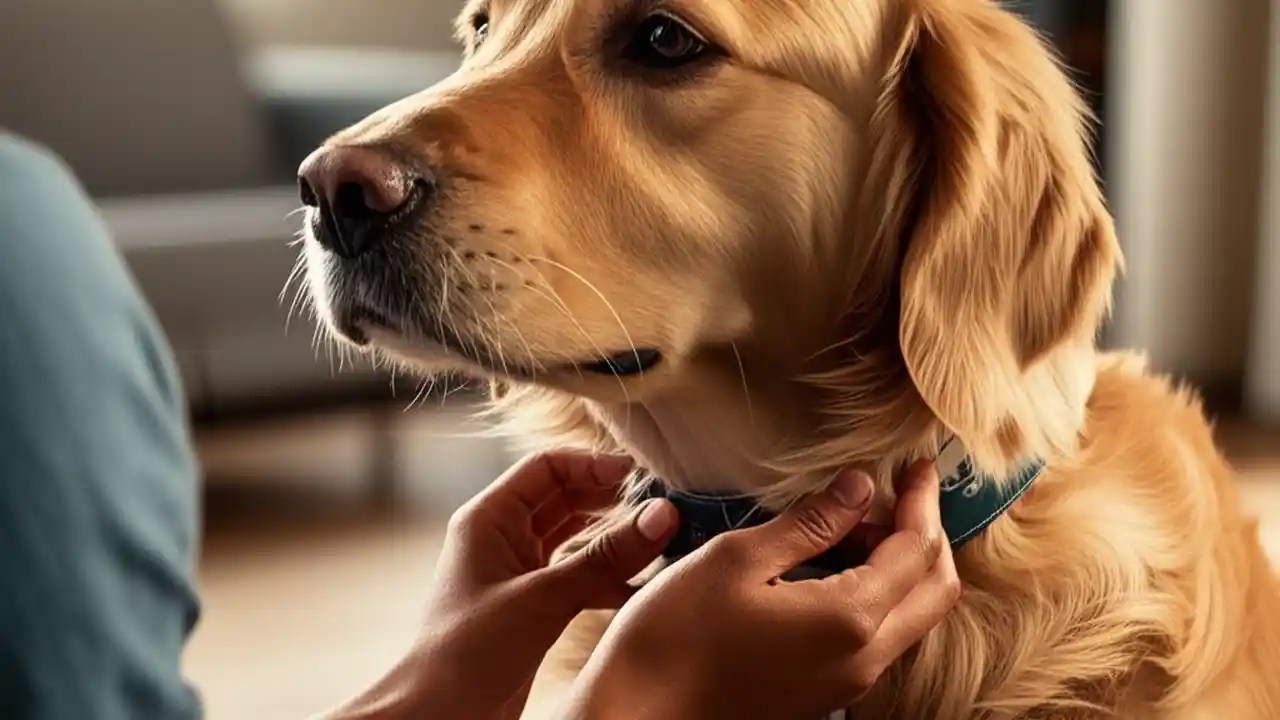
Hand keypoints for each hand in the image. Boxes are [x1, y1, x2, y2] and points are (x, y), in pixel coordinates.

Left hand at [322, 452, 678, 719]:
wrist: (438, 718)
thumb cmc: (467, 651)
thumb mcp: (541, 597)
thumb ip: (603, 558)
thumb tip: (661, 515)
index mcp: (489, 519)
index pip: (547, 468)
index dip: (593, 465)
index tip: (640, 476)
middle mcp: (502, 539)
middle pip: (565, 499)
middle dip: (611, 501)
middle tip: (659, 507)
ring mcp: (518, 575)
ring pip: (575, 540)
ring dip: (613, 541)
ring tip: (659, 542)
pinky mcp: (533, 610)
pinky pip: (578, 579)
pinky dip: (608, 580)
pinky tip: (640, 588)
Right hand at [565, 460, 960, 719]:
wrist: (637, 713)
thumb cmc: (675, 635)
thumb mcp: (738, 558)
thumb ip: (810, 523)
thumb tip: (858, 488)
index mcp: (849, 620)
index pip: (916, 550)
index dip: (921, 500)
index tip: (916, 464)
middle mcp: (862, 659)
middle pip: (934, 591)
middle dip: (925, 533)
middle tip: (897, 489)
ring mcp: (846, 683)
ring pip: (910, 617)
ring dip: (900, 565)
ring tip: (854, 521)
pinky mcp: (824, 692)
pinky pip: (877, 638)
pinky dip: (876, 594)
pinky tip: (834, 563)